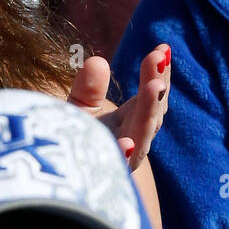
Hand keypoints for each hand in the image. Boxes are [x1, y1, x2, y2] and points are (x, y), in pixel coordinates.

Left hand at [67, 44, 170, 170]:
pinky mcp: (109, 176)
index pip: (153, 95)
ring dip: (148, 113)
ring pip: (141, 136)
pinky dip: (123, 154)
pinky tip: (126, 143)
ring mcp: (124, 159)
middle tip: (158, 60)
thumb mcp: (81, 109)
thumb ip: (89, 88)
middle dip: (155, 85)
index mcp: (133, 120)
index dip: (157, 72)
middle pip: (151, 112)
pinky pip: (117, 166)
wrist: (66, 180)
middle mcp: (135, 139)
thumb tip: (97, 61)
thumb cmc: (79, 140)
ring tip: (154, 87)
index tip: (162, 49)